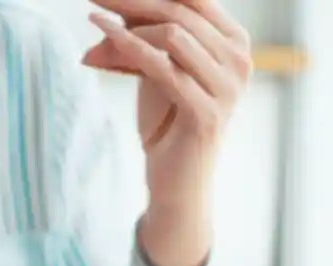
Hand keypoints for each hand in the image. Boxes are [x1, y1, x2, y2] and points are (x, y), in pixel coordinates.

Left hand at [82, 0, 251, 265]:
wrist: (178, 182)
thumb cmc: (167, 124)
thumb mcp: (155, 71)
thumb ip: (142, 39)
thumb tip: (106, 11)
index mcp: (234, 42)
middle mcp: (239, 59)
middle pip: (181, 11)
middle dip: (132, 0)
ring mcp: (228, 87)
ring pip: (172, 35)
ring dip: (126, 25)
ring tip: (93, 20)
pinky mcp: (206, 112)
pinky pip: (162, 68)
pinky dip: (127, 47)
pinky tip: (102, 36)